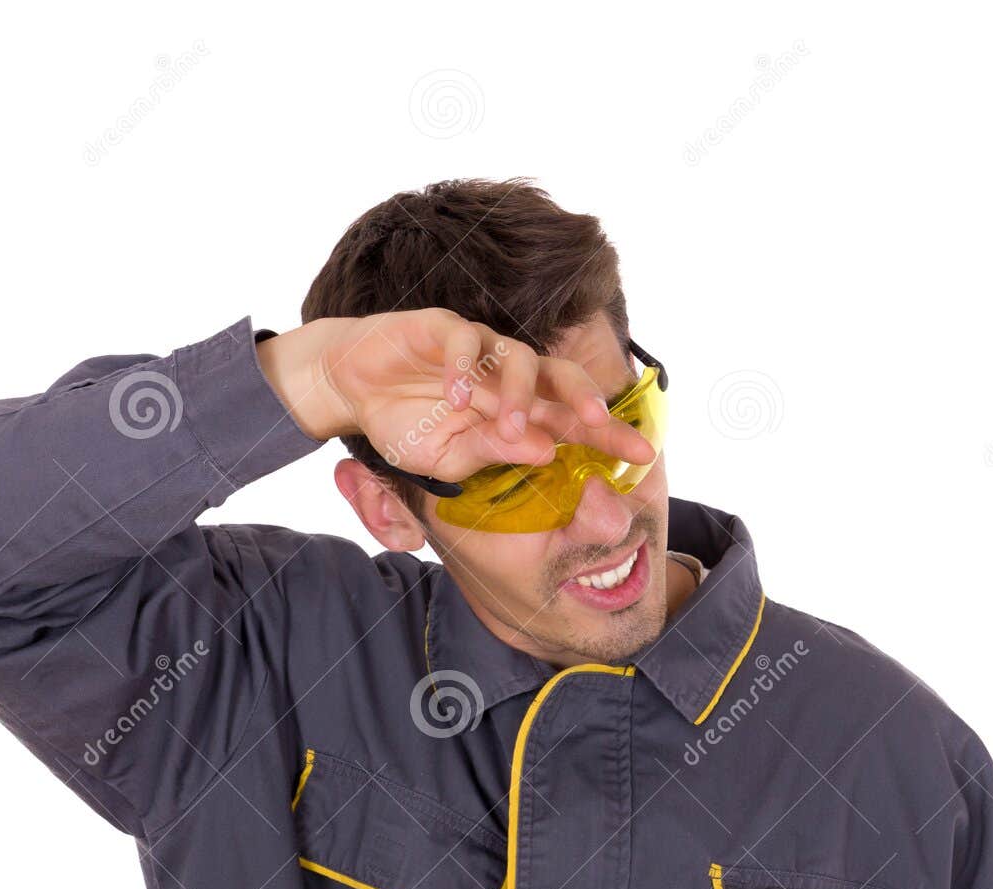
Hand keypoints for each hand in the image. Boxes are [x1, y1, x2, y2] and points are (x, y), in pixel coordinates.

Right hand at [257, 309, 655, 481]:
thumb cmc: (405, 423)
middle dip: (585, 399)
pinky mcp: (441, 328)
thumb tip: (545, 452)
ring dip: (516, 393)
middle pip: (560, 377)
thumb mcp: (447, 456)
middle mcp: (505, 375)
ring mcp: (477, 348)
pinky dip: (462, 368)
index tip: (644, 456)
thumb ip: (493, 453)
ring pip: (517, 356)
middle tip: (598, 423)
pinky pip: (462, 341)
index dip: (608, 434)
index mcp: (515, 409)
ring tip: (507, 426)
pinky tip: (454, 397)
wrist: (349, 388)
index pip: (570, 420)